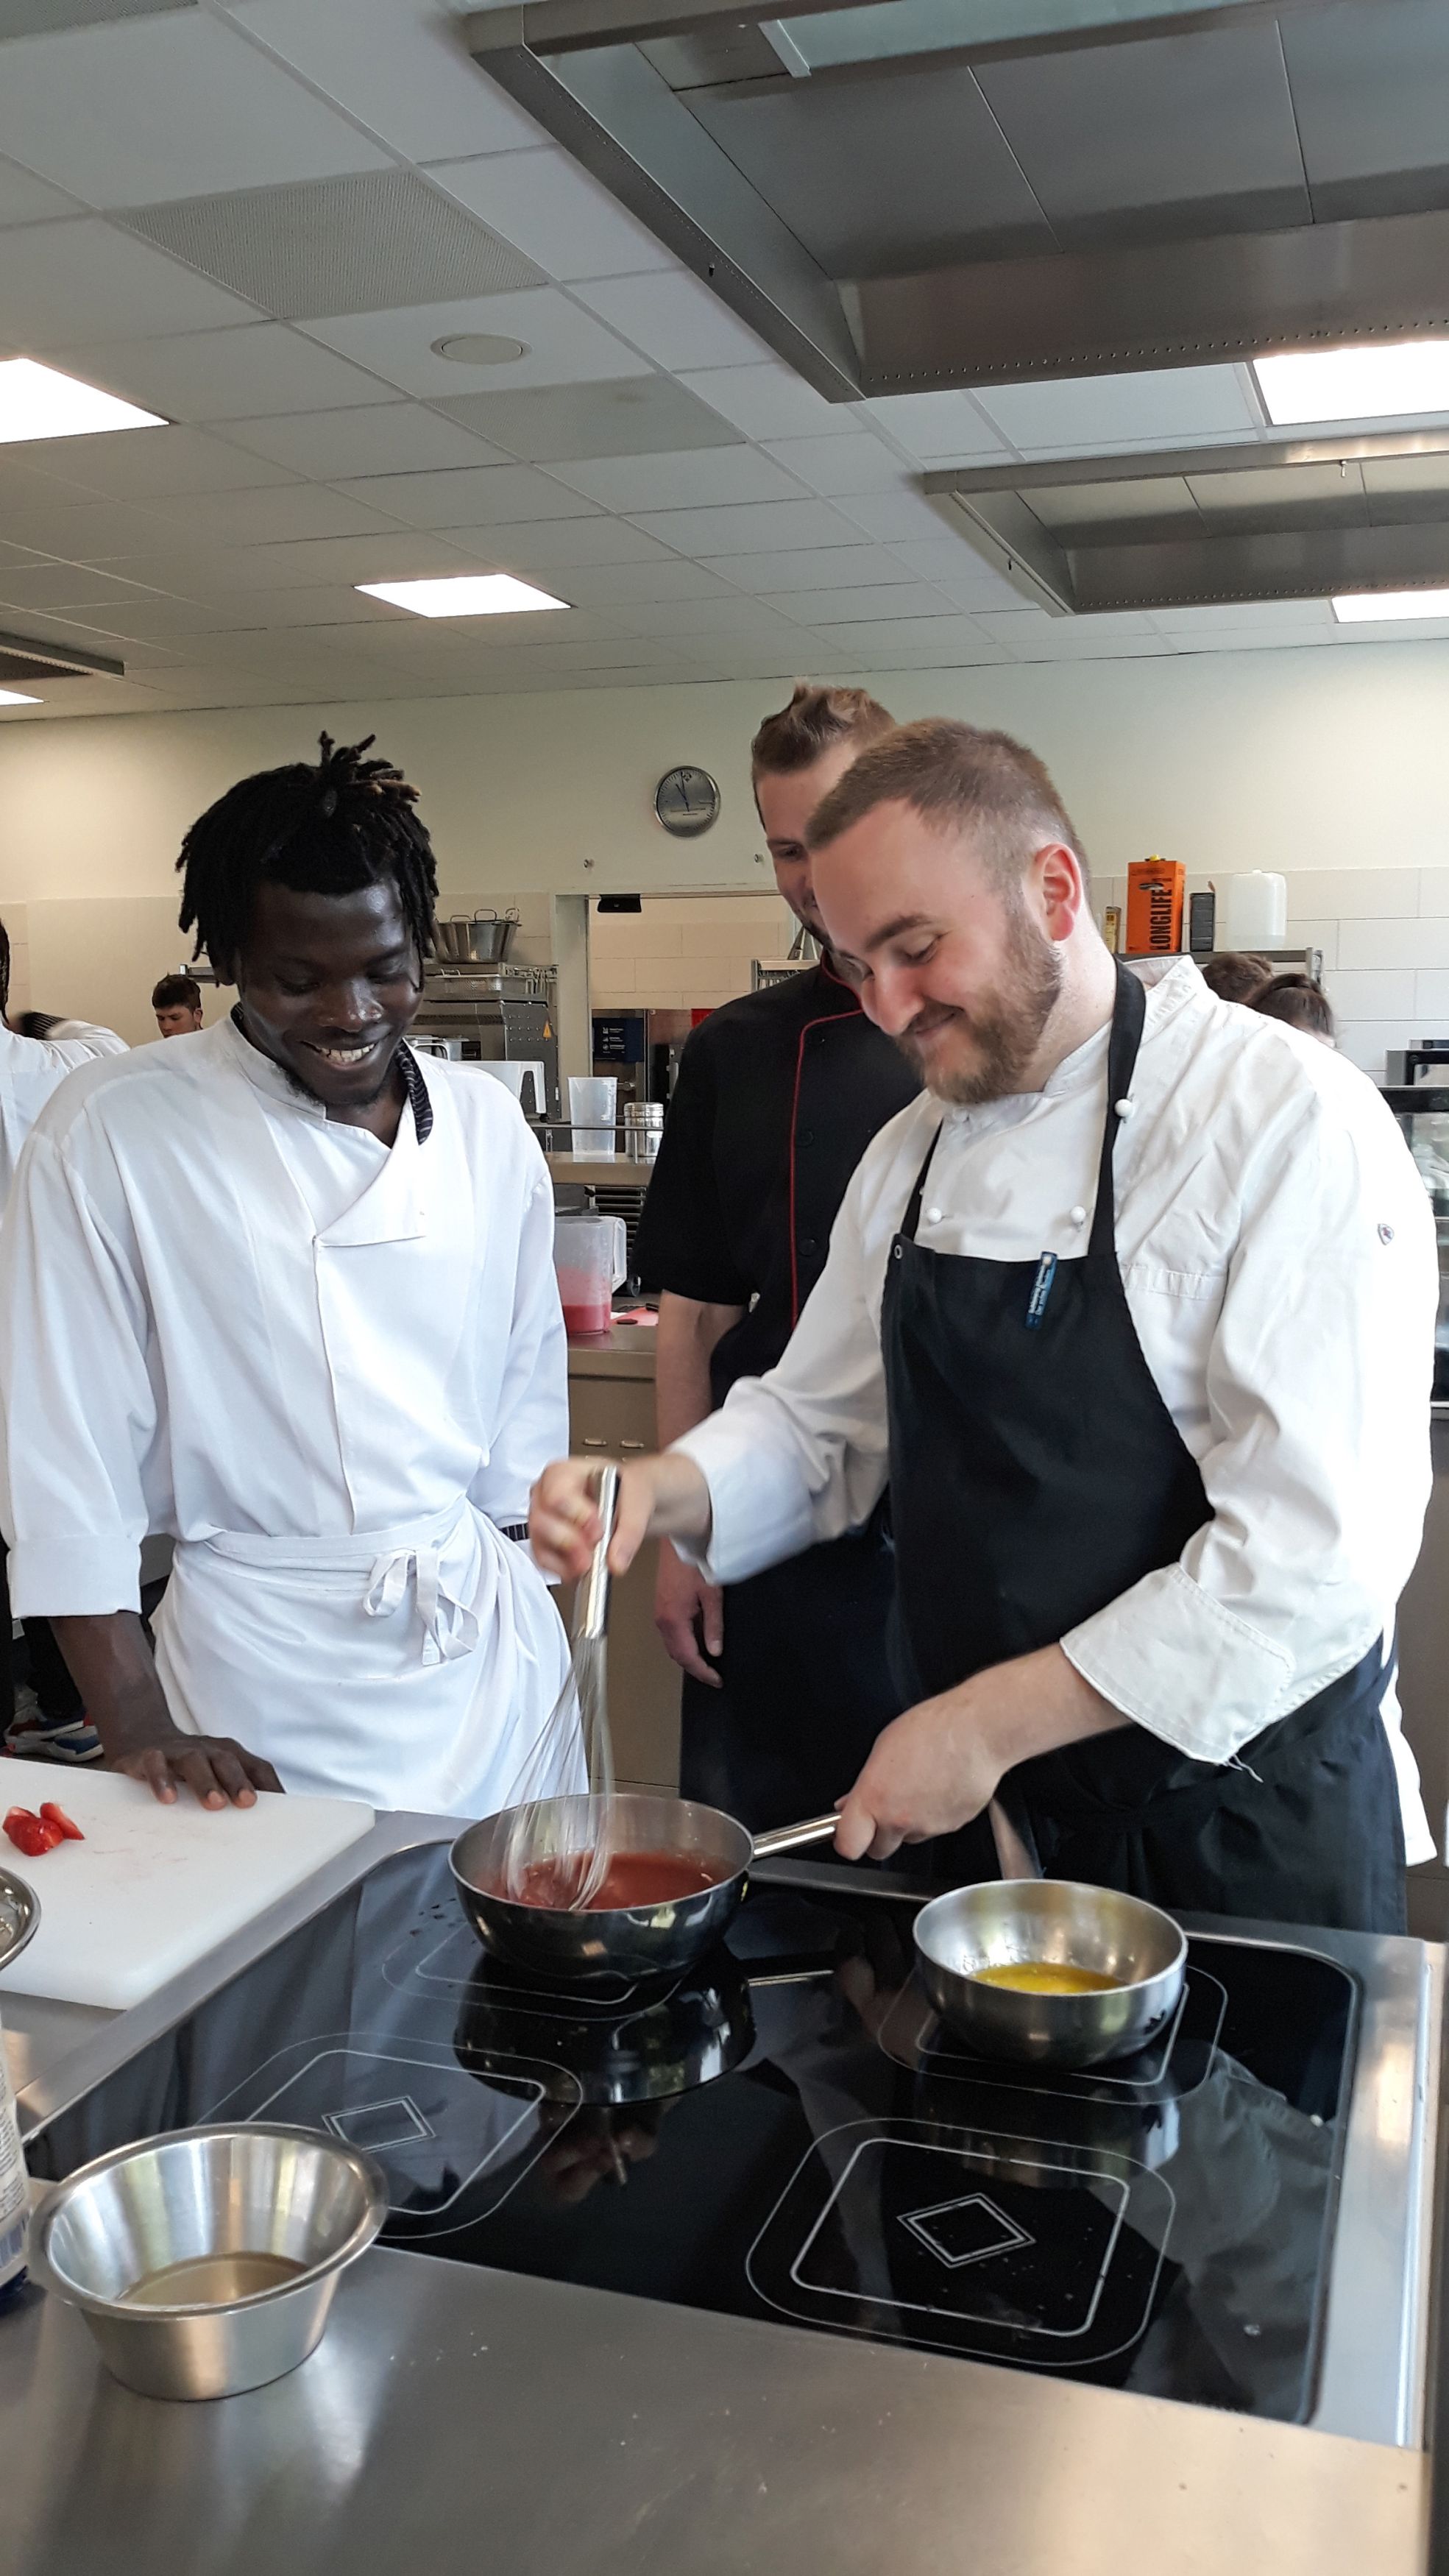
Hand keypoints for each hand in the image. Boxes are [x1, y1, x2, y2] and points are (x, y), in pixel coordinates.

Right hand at [110, 1732, 282, 1809]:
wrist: (143, 1737)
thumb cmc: (191, 1768)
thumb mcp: (215, 1777)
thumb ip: (237, 1795)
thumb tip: (268, 1828)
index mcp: (229, 1755)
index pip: (256, 1767)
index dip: (269, 1785)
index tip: (281, 1807)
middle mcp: (207, 1750)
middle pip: (227, 1761)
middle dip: (238, 1781)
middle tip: (247, 1803)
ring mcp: (178, 1751)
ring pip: (194, 1761)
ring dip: (206, 1781)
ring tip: (214, 1803)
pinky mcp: (149, 1755)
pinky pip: (155, 1763)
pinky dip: (161, 1779)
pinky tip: (168, 1798)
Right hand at [529, 1451, 712, 1581]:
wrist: (628, 1502)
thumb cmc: (626, 1489)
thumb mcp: (637, 1498)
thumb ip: (629, 1529)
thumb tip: (616, 1560)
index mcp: (563, 1473)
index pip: (556, 1495)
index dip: (576, 1517)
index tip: (598, 1531)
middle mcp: (545, 1494)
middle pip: (542, 1522)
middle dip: (569, 1543)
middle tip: (593, 1555)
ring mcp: (543, 1518)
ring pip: (540, 1544)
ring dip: (564, 1561)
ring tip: (589, 1566)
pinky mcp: (546, 1541)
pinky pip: (543, 1560)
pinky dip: (562, 1570)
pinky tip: (581, 1570)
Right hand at [654, 1543, 723, 1686]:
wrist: (679, 1539)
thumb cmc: (694, 1560)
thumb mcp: (712, 1593)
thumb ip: (713, 1624)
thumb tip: (715, 1649)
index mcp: (673, 1619)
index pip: (687, 1656)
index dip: (703, 1672)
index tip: (716, 1680)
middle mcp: (662, 1619)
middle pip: (677, 1654)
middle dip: (695, 1668)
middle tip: (713, 1676)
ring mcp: (660, 1612)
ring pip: (673, 1645)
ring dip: (688, 1656)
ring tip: (707, 1663)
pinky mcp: (662, 1604)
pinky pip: (671, 1633)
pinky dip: (683, 1643)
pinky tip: (696, 1642)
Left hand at [833, 1646, 1127, 1861]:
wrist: (977, 1731)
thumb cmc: (933, 1729)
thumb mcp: (883, 1748)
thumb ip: (865, 1784)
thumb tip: (852, 1802)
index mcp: (875, 1798)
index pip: (848, 1845)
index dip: (847, 1839)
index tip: (848, 1831)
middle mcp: (900, 1818)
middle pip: (879, 1850)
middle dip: (878, 1834)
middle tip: (885, 1808)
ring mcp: (929, 1826)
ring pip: (909, 1838)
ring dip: (909, 1823)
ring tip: (919, 1787)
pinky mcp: (953, 1827)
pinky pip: (935, 1829)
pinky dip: (934, 1816)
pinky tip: (939, 1788)